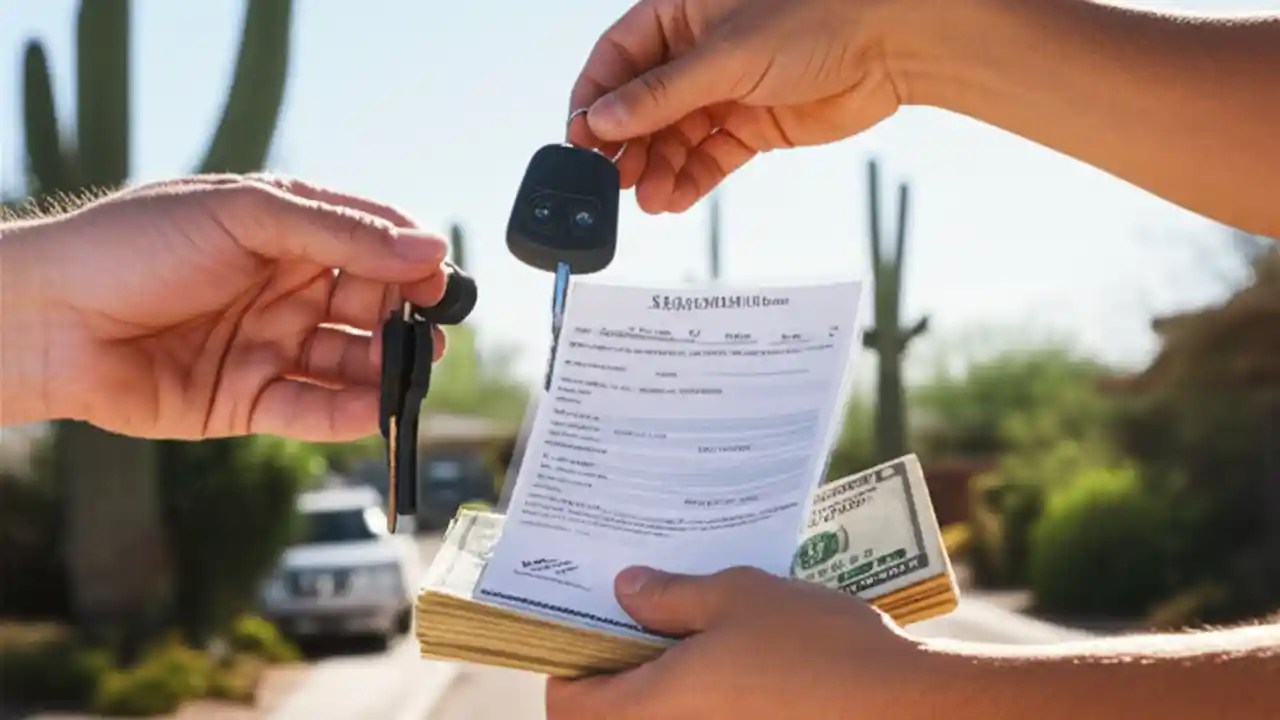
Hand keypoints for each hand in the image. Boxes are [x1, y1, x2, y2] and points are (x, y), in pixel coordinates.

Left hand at [0, 174, 449, 440]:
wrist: (47, 319)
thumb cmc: (133, 246)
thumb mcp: (247, 214)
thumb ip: (342, 233)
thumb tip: (428, 247)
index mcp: (287, 234)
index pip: (372, 246)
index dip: (410, 263)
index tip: (439, 280)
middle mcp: (284, 290)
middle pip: (370, 308)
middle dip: (405, 323)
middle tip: (432, 336)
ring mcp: (268, 346)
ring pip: (349, 364)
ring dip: (386, 371)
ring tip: (410, 375)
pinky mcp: (247, 401)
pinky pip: (312, 411)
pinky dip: (348, 414)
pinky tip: (375, 411)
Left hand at [546, 565, 930, 719]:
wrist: (904, 707)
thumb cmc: (814, 646)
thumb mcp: (735, 597)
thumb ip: (670, 596)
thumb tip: (625, 589)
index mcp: (654, 708)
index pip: (568, 705)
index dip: (568, 663)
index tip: (589, 624)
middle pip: (615, 714)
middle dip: (619, 666)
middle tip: (641, 613)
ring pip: (665, 715)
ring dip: (667, 678)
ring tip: (692, 625)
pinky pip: (704, 719)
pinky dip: (704, 695)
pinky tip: (734, 656)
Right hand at [568, 0, 906, 213]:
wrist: (892, 45)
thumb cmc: (817, 18)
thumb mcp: (726, 55)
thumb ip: (662, 93)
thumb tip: (601, 120)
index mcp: (680, 13)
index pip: (617, 58)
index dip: (595, 99)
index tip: (579, 140)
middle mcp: (696, 53)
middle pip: (642, 105)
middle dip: (626, 145)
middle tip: (611, 182)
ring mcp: (724, 90)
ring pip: (673, 138)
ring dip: (657, 170)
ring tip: (648, 199)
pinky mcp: (751, 126)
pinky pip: (709, 157)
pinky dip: (691, 179)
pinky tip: (674, 199)